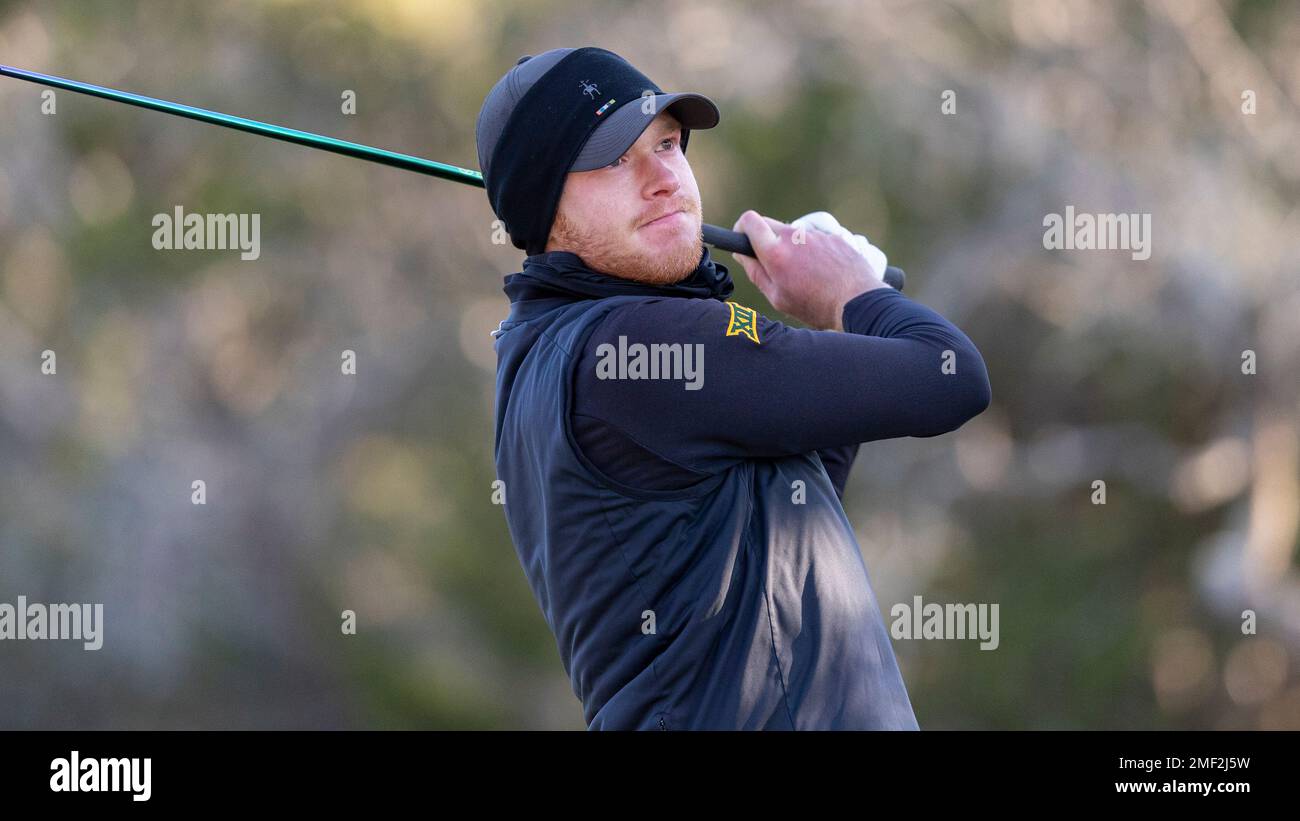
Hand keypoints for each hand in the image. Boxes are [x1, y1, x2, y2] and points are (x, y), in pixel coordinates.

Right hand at [731, 210, 888, 331]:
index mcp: (775, 253)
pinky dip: (813, 251)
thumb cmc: (815, 306)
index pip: (749, 221)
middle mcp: (794, 237)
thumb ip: (755, 272)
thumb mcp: (777, 297)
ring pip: (793, 234)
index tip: (742, 237)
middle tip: (772, 262)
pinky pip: (815, 239)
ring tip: (805, 274)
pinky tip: (822, 272)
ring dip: (792, 248)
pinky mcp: (833, 236)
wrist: (857, 302)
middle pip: (769, 224)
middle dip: (764, 239)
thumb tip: (742, 254)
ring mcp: (815, 234)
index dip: (742, 227)